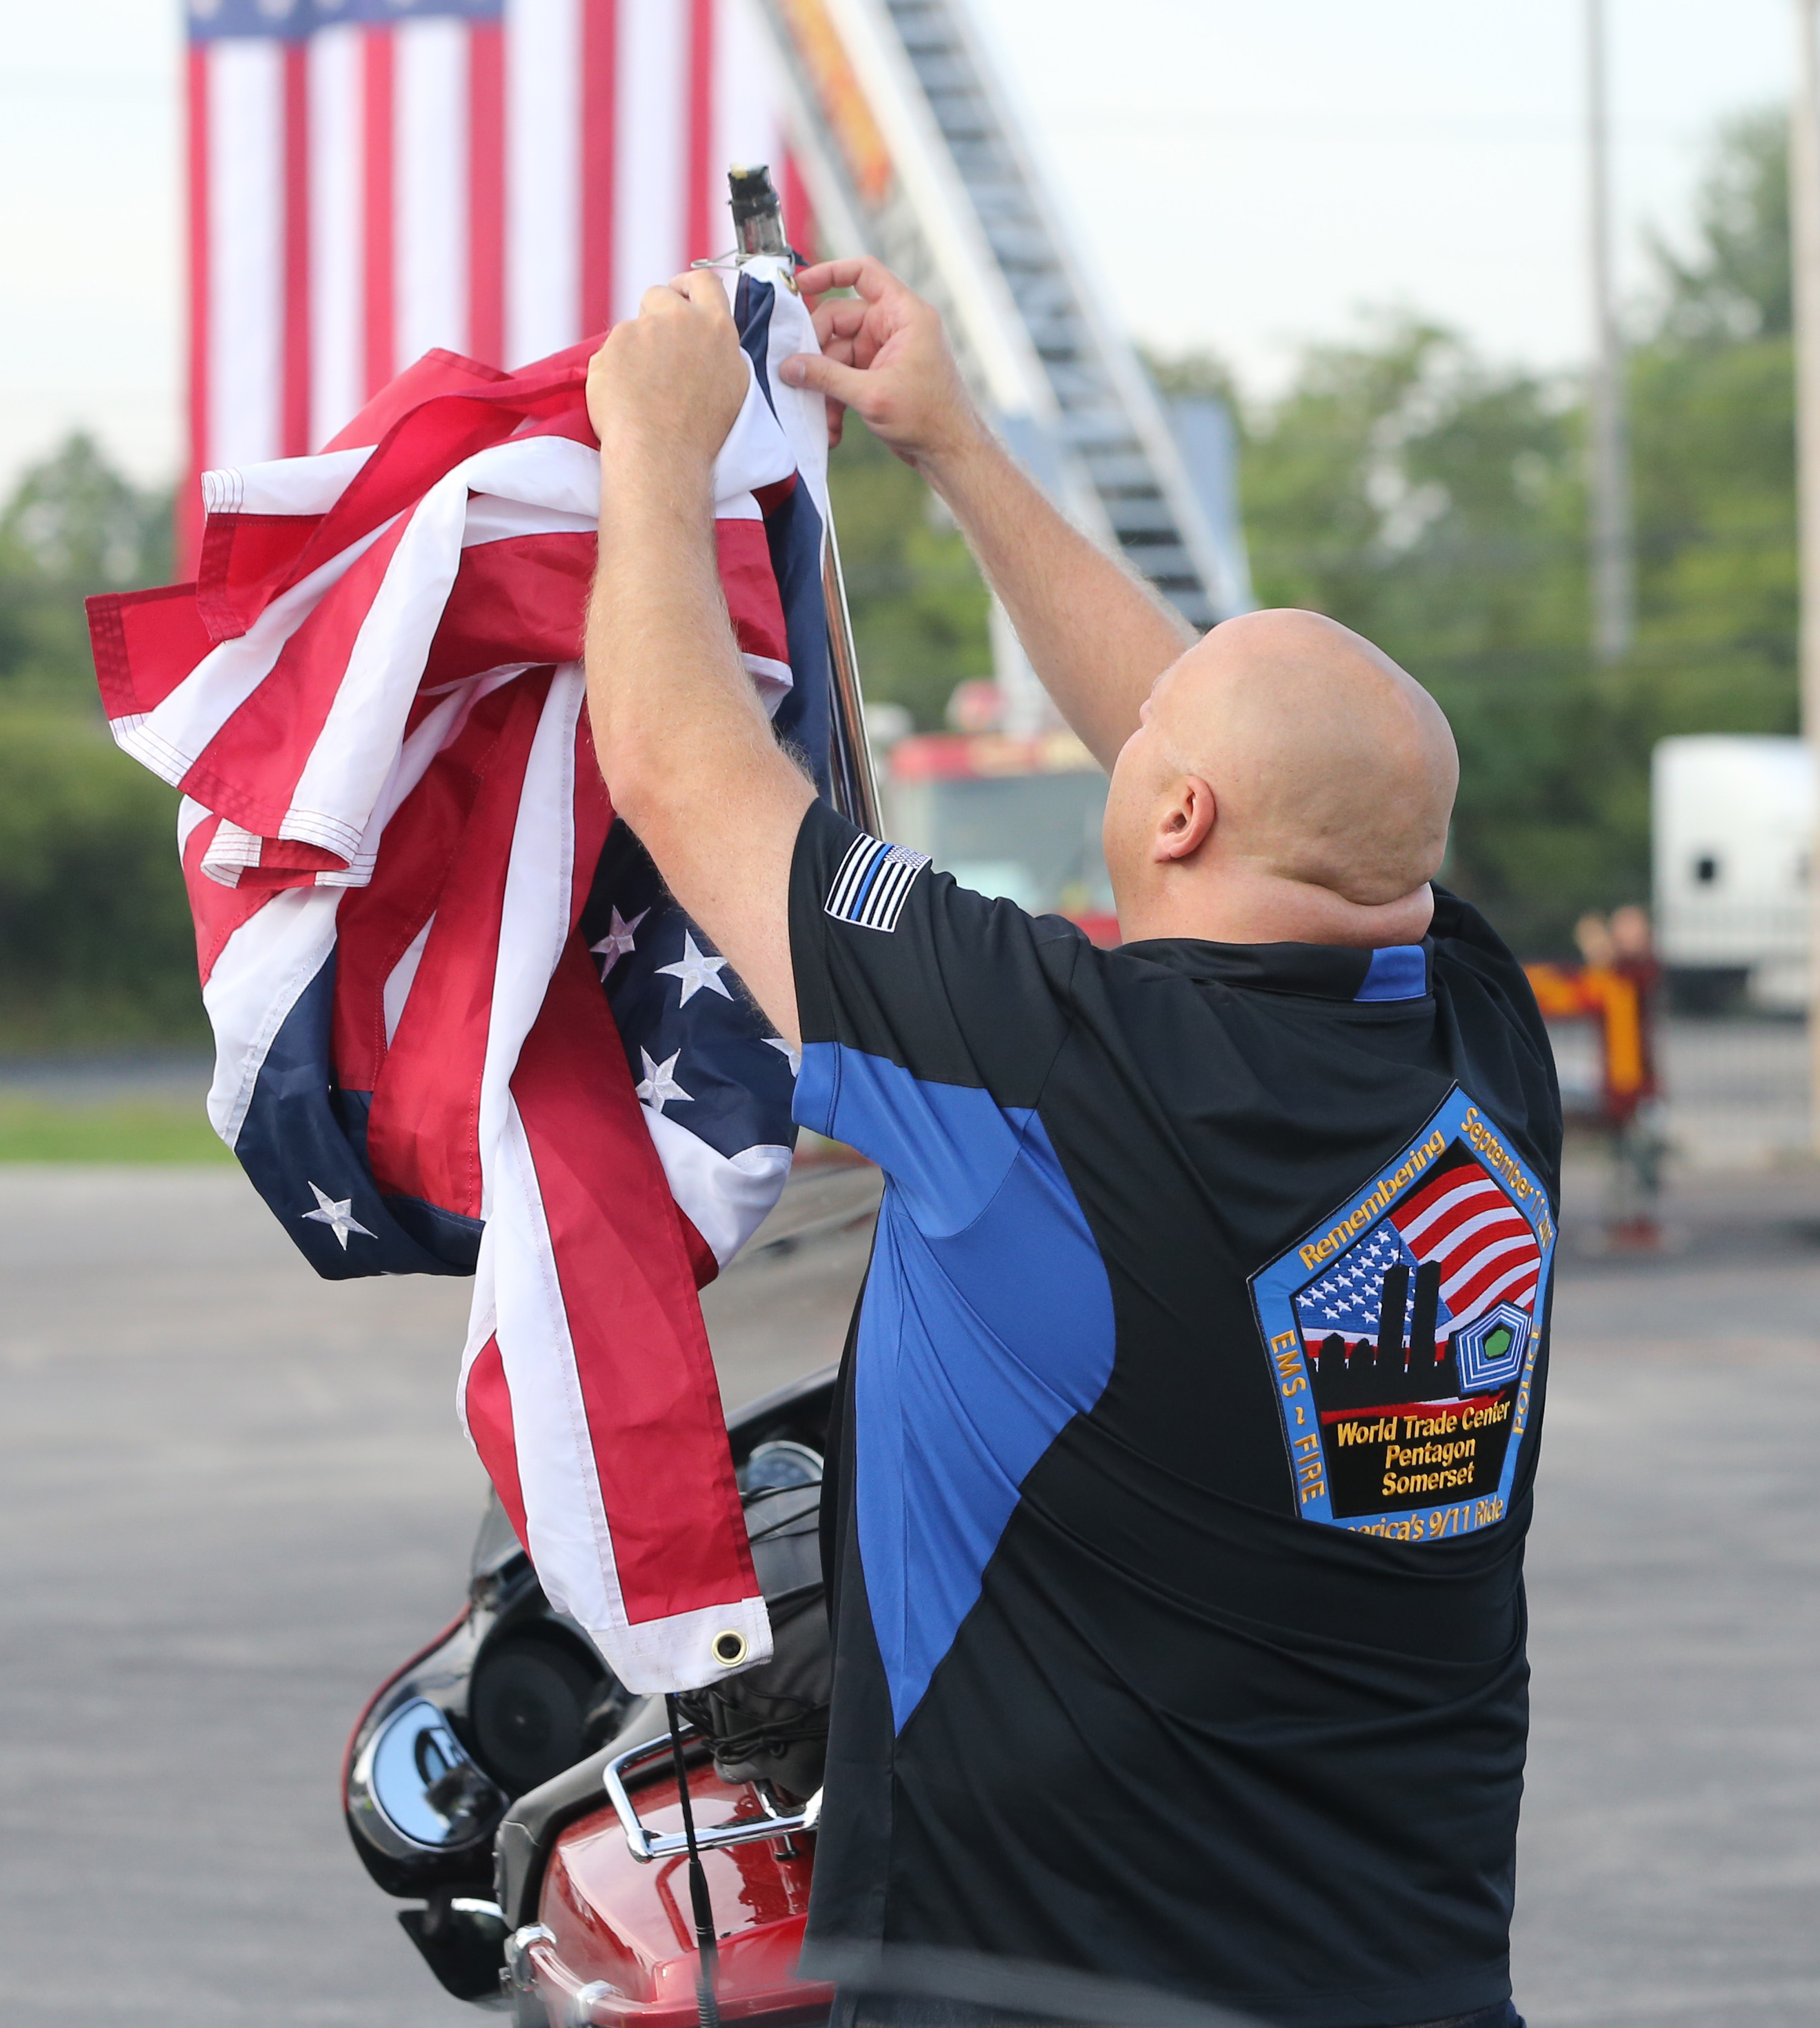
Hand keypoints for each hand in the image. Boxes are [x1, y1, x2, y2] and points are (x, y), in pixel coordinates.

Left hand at [585, 270, 747, 474]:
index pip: (705, 283)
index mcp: (717, 327)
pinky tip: (624, 398)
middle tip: (654, 351)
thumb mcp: (733, 386)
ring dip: (634, 349)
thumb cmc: (701, 433)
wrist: (662, 454)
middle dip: (653, 315)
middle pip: (659, 296)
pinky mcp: (614, 344)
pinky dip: (614, 370)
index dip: (688, 286)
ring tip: (641, 391)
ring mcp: (644, 328)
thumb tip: (707, 340)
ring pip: (633, 328)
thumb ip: (720, 352)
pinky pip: (611, 351)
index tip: (678, 293)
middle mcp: (681, 319)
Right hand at [781, 256, 981, 468]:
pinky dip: (836, 399)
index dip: (830, 272)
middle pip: (839, 320)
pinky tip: (832, 429)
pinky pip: (845, 377)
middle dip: (817, 352)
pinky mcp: (879, 375)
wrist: (950, 453)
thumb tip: (789, 366)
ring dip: (825, 387)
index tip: (799, 285)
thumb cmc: (928, 418)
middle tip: (796, 376)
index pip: (864, 274)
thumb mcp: (872, 395)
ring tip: (821, 419)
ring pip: (837, 355)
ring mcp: (885, 351)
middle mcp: (894, 327)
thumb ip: (827, 377)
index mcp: (903, 315)